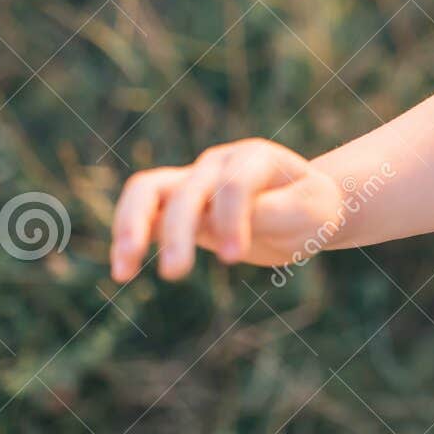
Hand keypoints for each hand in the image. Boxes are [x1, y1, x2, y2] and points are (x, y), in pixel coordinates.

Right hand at [109, 138, 344, 281]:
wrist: (303, 209)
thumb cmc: (311, 208)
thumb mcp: (310, 210)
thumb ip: (273, 212)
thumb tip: (227, 221)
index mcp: (257, 158)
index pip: (234, 183)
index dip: (231, 218)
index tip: (235, 257)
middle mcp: (219, 163)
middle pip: (187, 190)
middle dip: (178, 231)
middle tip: (175, 274)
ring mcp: (195, 181)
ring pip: (146, 190)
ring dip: (130, 226)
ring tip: (123, 270)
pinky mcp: (179, 205)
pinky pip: (143, 211)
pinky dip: (128, 237)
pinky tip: (123, 270)